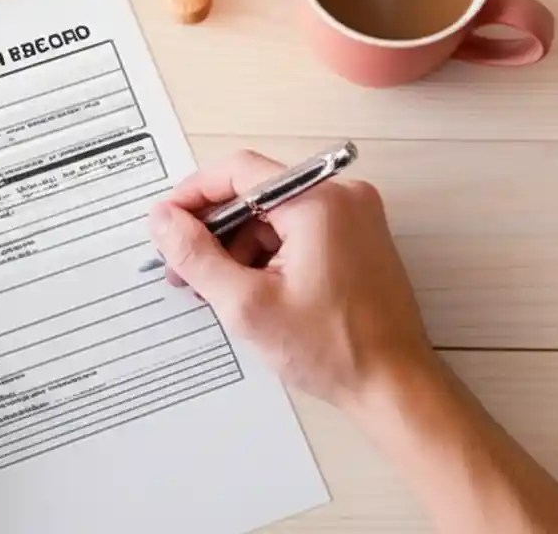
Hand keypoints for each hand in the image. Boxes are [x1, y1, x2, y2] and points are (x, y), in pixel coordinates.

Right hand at [148, 149, 437, 409]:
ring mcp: (353, 218)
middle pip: (255, 193)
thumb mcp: (247, 304)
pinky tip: (247, 290)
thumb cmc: (335, 349)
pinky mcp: (355, 239)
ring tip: (213, 289)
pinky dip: (266, 255)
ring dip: (237, 247)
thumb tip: (163, 221)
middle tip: (182, 267)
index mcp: (318, 202)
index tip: (165, 223)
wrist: (394, 386)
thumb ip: (197, 256)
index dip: (192, 195)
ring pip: (273, 216)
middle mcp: (341, 198)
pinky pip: (296, 231)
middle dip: (213, 230)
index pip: (238, 171)